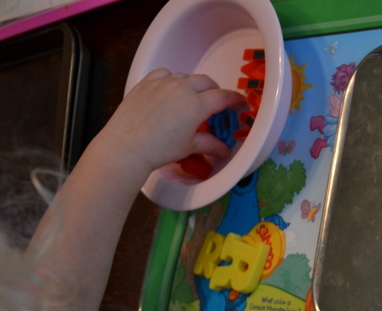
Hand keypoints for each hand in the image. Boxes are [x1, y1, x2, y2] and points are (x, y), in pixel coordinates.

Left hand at [98, 68, 245, 176]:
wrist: (127, 146)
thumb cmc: (159, 148)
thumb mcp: (189, 146)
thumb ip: (209, 144)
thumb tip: (224, 151)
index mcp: (197, 105)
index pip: (222, 97)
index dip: (234, 98)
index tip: (239, 101)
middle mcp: (181, 89)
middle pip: (206, 81)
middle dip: (214, 89)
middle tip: (215, 100)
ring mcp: (162, 83)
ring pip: (185, 76)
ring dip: (192, 84)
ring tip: (191, 96)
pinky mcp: (145, 83)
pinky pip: (163, 74)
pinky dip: (171, 79)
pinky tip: (169, 89)